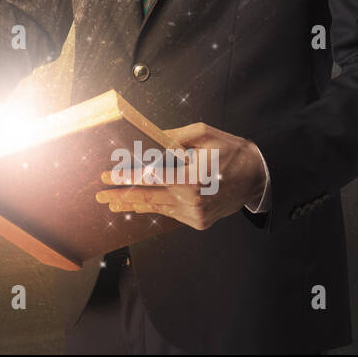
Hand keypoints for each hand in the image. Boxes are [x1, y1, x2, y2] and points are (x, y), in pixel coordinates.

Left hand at [94, 122, 267, 230]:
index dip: (125, 177)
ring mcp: (195, 214)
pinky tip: (138, 206)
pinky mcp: (198, 222)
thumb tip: (147, 137)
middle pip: (147, 198)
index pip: (149, 178)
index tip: (107, 177)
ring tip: (112, 203)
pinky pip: (170, 214)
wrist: (258, 178)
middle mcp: (192, 200)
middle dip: (120, 196)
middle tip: (99, 195)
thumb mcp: (203, 135)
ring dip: (133, 205)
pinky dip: (154, 209)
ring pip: (157, 209)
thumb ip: (172, 137)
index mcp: (191, 178)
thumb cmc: (231, 152)